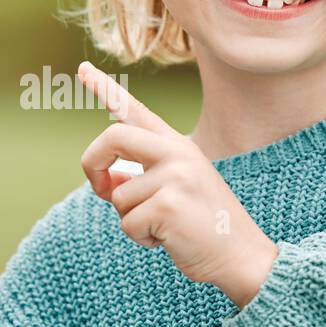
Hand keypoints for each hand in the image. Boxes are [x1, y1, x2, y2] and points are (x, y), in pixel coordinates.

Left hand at [75, 61, 278, 307]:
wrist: (242, 257)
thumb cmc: (205, 226)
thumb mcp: (176, 190)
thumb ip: (143, 177)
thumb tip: (109, 179)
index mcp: (178, 145)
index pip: (135, 110)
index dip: (105, 89)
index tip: (83, 69)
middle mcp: (177, 153)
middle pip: (112, 137)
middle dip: (93, 164)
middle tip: (101, 190)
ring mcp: (175, 177)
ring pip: (118, 195)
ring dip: (131, 220)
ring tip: (166, 227)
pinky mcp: (169, 205)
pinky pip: (128, 223)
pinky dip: (141, 238)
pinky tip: (169, 239)